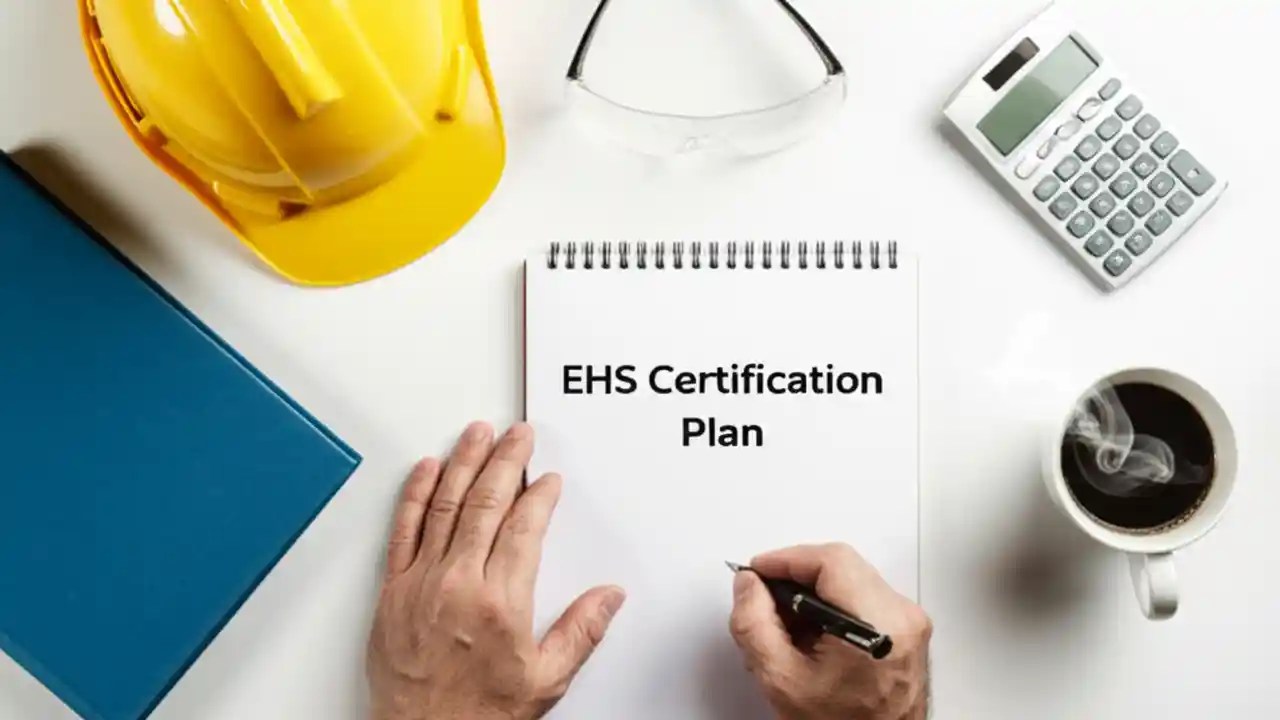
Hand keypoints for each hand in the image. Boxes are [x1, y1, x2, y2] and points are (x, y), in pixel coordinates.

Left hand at [367, 422, 625, 719]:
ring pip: (445, 506)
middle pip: (486, 503)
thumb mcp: (544, 681)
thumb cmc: (477, 715)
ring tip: (476, 435)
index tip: (548, 481)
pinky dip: (415, 495)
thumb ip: (580, 632)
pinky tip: (427, 470)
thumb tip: (609, 597)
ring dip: (463, 463)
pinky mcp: (392, 591)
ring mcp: (421, 583)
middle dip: (506, 461)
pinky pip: (403, 529)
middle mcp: (458, 584)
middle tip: (518, 436)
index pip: (524, 528)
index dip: (539, 496)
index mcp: (500, 603)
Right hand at [729, 544, 930, 719]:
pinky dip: (832, 606)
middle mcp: (903, 618)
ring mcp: (910, 623)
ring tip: (787, 626)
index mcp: (878, 627)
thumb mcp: (782, 681)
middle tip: (765, 598)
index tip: (758, 571)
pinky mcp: (908, 631)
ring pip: (851, 579)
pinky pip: (864, 597)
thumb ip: (755, 625)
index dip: (787, 559)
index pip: (831, 561)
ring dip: (812, 593)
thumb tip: (749, 586)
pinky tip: (812, 634)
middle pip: (841, 566)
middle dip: (795, 577)